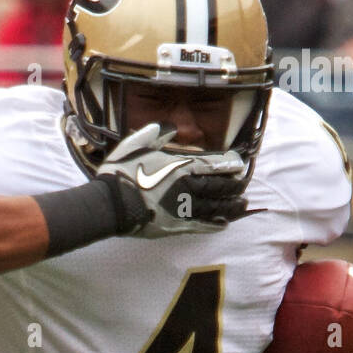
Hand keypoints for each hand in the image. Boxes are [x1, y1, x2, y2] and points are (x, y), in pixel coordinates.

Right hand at [95, 123, 251, 238]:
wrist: (109, 205)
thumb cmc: (121, 173)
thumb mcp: (136, 143)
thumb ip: (157, 132)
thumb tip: (171, 125)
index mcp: (181, 166)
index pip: (216, 164)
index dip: (231, 163)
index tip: (239, 164)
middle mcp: (188, 188)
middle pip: (220, 187)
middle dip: (235, 185)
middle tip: (243, 184)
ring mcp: (184, 209)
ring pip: (216, 207)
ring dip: (231, 206)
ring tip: (242, 205)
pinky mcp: (176, 226)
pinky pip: (202, 225)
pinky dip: (215, 224)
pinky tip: (223, 223)